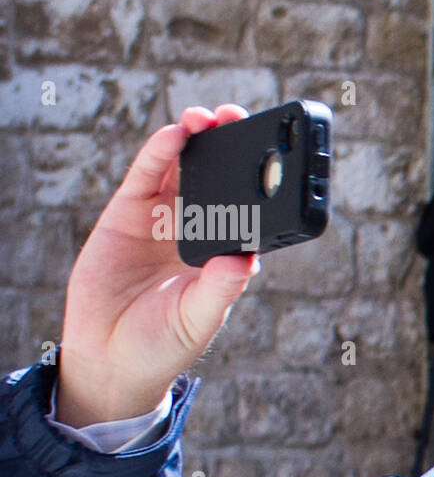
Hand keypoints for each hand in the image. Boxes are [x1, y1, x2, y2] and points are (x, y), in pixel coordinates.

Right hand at [57, 105, 260, 427]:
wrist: (110, 358)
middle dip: (232, 146)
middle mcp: (198, 229)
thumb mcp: (198, 319)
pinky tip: (175, 134)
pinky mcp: (127, 215)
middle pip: (220, 178)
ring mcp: (162, 219)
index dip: (263, 181)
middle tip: (243, 118)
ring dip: (197, 139)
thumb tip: (243, 259)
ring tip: (208, 118)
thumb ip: (220, 289)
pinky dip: (160, 153)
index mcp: (226, 253)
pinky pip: (146, 176)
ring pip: (183, 168)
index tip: (280, 156)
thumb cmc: (164, 344)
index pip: (250, 209)